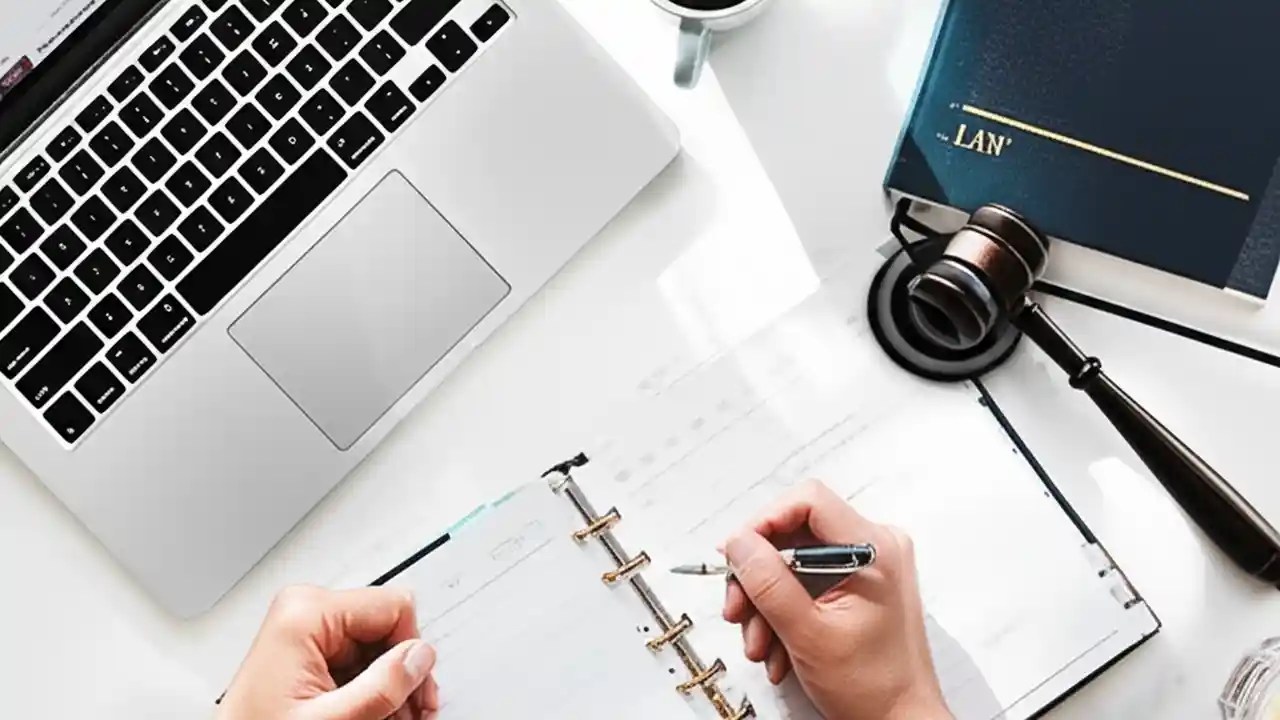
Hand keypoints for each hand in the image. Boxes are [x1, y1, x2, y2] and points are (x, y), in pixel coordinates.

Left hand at [218, 586, 439, 719]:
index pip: (393, 606)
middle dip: (402, 673)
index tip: (413, 688)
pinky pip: (357, 662)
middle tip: (412, 712)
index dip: (410, 651)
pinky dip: (371, 690)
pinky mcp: (306, 652)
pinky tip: (373, 713)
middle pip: (386, 629)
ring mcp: (305, 632)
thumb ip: (381, 686)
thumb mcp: (331, 718)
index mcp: (306, 613)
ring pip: (376, 649)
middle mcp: (304, 612)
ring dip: (391, 686)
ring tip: (392, 717)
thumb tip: (419, 656)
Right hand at [722, 480, 950, 719]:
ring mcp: (867, 568)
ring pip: (794, 563)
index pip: (808, 501)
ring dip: (766, 603)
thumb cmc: (874, 687)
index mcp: (874, 548)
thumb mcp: (808, 634)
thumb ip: (769, 583)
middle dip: (758, 577)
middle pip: (794, 535)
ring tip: (759, 644)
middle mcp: (875, 548)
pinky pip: (806, 583)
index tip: (738, 554)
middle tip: (738, 609)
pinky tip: (777, 648)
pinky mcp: (857, 587)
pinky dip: (784, 613)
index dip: (764, 522)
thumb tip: (738, 543)